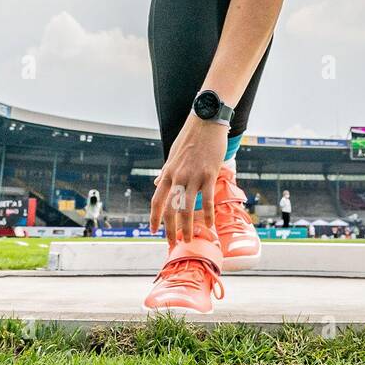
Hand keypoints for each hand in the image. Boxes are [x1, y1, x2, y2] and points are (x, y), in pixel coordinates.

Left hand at [149, 111, 226, 242]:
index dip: (154, 217)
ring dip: (188, 227)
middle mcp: (178, 177)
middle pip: (171, 209)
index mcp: (168, 172)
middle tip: (173, 243)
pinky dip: (209, 214)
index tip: (153, 231)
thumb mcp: (173, 154)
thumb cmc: (190, 138)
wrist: (206, 122)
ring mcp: (194, 176)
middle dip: (171, 229)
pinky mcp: (209, 174)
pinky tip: (210, 225)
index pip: (157, 200)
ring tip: (189, 239)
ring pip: (188, 208)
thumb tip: (156, 182)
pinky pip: (207, 199)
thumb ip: (166, 171)